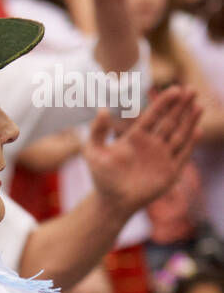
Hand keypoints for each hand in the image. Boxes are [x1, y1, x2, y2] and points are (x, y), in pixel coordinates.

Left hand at [85, 88, 202, 215]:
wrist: (112, 204)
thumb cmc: (102, 179)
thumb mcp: (93, 153)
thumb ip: (97, 131)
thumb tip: (102, 110)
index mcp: (137, 136)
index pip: (154, 115)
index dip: (164, 102)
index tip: (175, 89)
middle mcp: (152, 143)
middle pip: (170, 121)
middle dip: (182, 106)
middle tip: (191, 90)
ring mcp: (162, 157)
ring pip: (180, 134)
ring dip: (190, 120)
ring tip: (198, 106)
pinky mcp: (170, 172)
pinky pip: (183, 155)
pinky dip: (191, 144)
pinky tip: (198, 131)